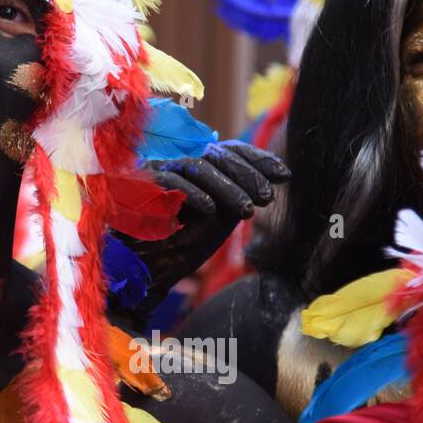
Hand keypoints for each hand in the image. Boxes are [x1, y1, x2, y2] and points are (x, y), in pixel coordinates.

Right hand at [119, 142, 289, 317]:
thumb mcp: (218, 219)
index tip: (284, 175)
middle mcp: (179, 162)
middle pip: (217, 155)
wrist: (143, 270)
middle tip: (266, 196)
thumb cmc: (180, 244)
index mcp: (198, 168)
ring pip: (198, 166)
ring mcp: (158, 169)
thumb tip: (269, 183)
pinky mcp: (139, 183)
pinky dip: (192, 194)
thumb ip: (236, 196)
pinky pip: (170, 181)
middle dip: (247, 174)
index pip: (230, 152)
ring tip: (246, 210)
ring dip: (227, 187)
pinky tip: (210, 211)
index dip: (258, 159)